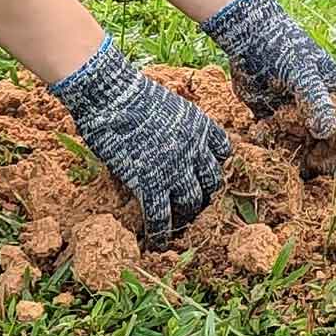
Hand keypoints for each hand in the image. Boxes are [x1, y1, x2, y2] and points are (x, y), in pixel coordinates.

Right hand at [47, 36, 232, 245]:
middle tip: (194, 205)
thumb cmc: (130, 94)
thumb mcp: (168, 105)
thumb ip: (176, 128)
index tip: (207, 174)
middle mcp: (195, 149)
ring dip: (185, 216)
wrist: (112, 95)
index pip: (223, 151)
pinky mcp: (151, 183)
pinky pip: (162, 215)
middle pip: (212, 182)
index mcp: (201, 125)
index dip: (215, 165)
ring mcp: (175, 168)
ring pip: (191, 202)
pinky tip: (157, 241)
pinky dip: (161, 232)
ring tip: (178, 227)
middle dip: (205, 195)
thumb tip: (168, 143)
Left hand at [205, 0, 335, 146]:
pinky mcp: (273, 119)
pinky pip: (278, 139)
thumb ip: (315, 100)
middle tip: (315, 162)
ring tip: (288, 151)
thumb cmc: (284, 48)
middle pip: (335, 141)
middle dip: (328, 156)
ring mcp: (297, 115)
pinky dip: (273, 142)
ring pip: (306, 146)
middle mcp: (320, 107)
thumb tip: (326, 132)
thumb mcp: (303, 72)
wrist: (249, 38)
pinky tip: (263, 131)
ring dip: (300, 155)